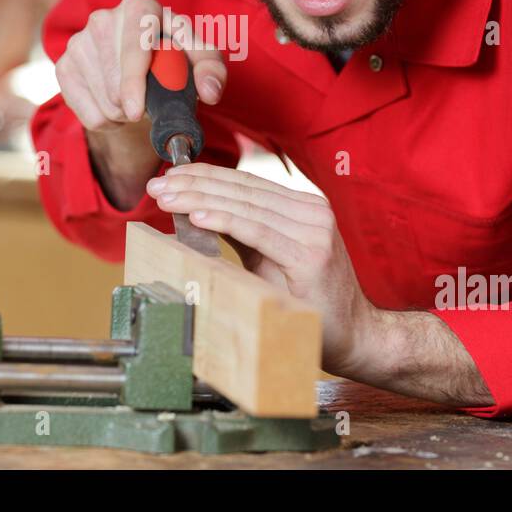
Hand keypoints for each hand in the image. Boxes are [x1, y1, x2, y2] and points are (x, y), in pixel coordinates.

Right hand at [55, 0, 225, 205]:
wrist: (139, 70)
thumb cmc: (174, 59)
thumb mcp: (199, 59)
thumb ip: (212, 70)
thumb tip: (210, 91)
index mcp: (140, 4)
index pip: (133, 44)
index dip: (133, 80)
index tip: (136, 110)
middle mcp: (103, 17)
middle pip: (113, 77)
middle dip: (134, 104)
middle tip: (150, 105)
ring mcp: (78, 41)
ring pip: (100, 98)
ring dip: (122, 114)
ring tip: (134, 103)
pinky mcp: (63, 65)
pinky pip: (84, 111)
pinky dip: (104, 120)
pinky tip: (115, 106)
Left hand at [146, 163, 375, 375]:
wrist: (354, 336)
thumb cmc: (309, 300)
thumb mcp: (270, 258)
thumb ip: (241, 233)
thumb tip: (195, 213)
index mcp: (303, 206)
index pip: (244, 184)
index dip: (204, 176)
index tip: (169, 176)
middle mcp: (311, 211)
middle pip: (241, 190)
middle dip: (194, 185)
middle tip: (157, 185)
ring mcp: (314, 230)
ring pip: (245, 207)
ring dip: (199, 200)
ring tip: (167, 198)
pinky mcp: (310, 255)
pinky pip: (257, 232)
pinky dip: (224, 222)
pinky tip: (197, 217)